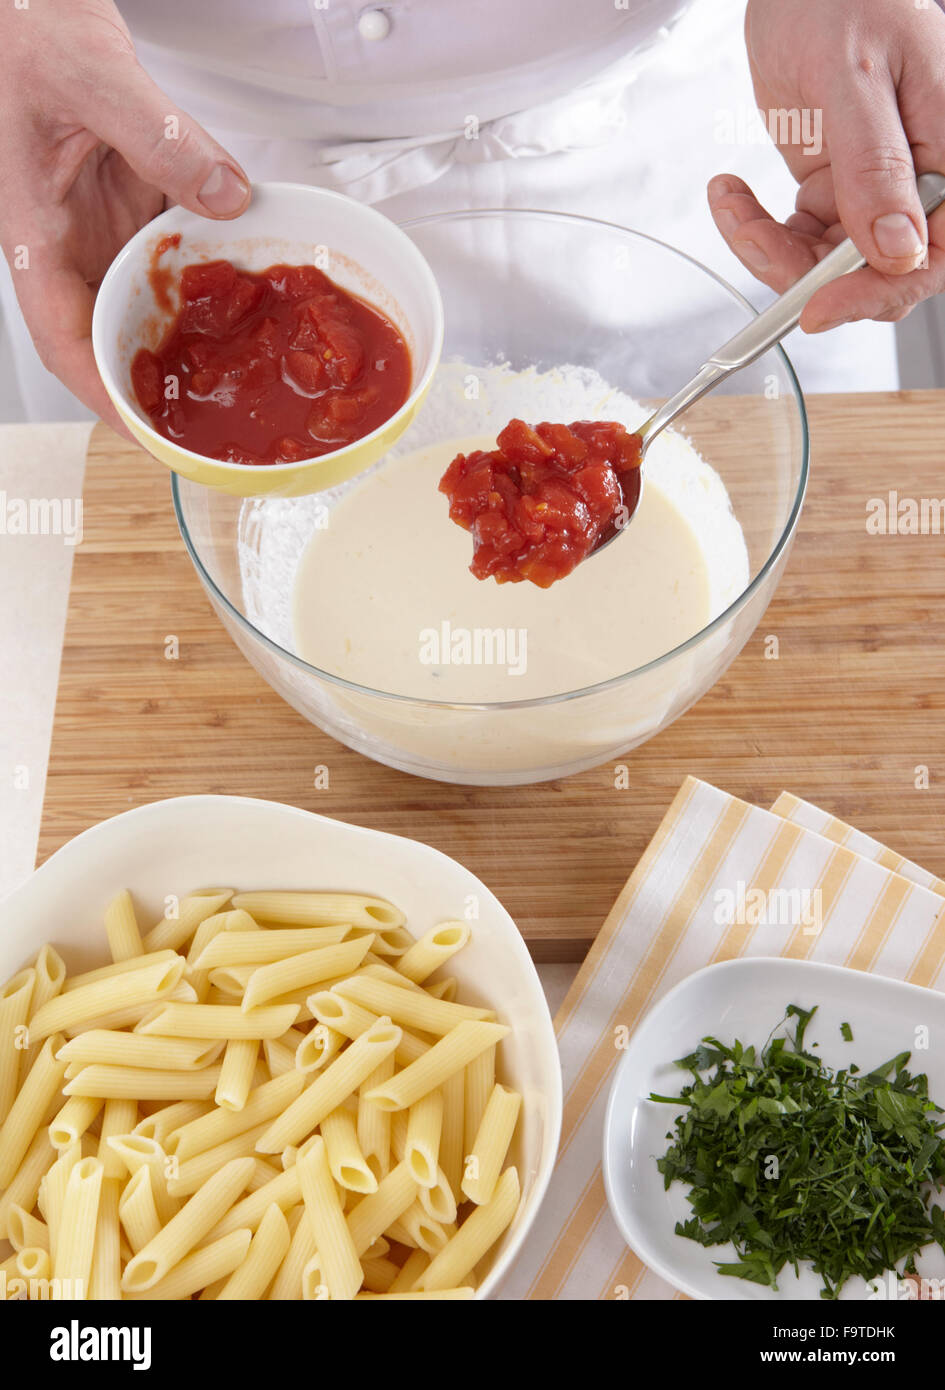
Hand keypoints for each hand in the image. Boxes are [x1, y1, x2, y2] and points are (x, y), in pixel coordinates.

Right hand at [0, 0, 250, 425]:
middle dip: (160, 384)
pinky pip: (181, 247)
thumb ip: (160, 136)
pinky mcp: (138, 199)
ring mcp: (106, 224)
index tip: (144, 434)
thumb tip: (227, 195)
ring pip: (152, 297)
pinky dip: (217, 267)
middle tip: (213, 421)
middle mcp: (72, 241)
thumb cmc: (24, 29)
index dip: (103, 396)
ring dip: (197, 334)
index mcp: (36, 235)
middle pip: (113, 334)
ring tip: (247, 371)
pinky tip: (256, 283)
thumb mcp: (91, 76)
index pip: (62, 339)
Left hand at [708, 0, 944, 331]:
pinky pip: (797, 239)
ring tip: (733, 204)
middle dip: (810, 277)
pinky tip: (732, 194)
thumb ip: (876, 167)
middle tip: (757, 241)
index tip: (817, 307)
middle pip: (878, 273)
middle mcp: (917, 182)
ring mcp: (872, 190)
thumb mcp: (855, 80)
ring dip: (770, 251)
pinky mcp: (832, 188)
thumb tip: (896, 249)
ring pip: (829, 265)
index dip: (875, 291)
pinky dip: (755, 230)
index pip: (930, 255)